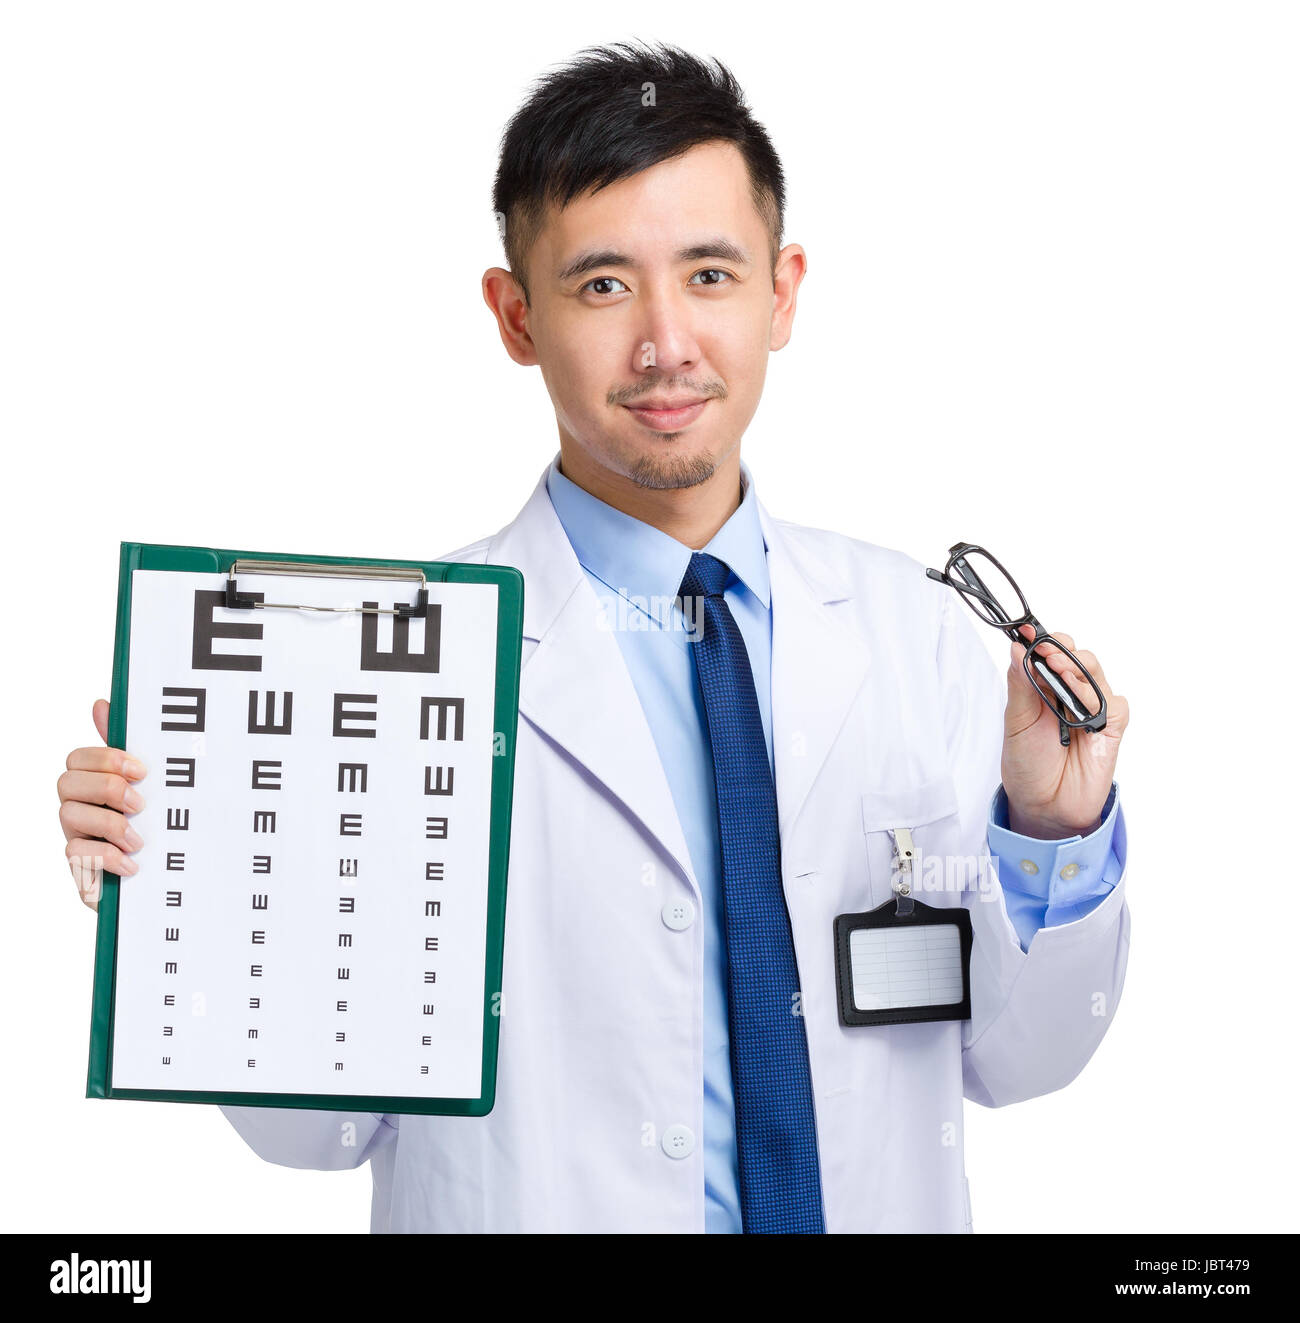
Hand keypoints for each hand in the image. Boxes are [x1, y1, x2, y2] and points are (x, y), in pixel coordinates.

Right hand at [57, 699, 146, 911]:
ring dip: (110, 825)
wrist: (173, 884)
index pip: (78, 758)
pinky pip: (74, 853)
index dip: (105, 759)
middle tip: (140, 804)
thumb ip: (131, 750)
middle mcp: (80, 808)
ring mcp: (78, 837)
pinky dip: (106, 857)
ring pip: (67, 814)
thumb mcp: (156, 787)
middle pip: (66, 782)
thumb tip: (102, 703)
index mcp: (96, 785)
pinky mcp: (81, 869)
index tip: (141, 771)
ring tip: (139, 840)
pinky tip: (131, 865)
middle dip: (106, 788)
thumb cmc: (162, 829)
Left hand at [1000, 628, 1128, 839]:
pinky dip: (1099, 700)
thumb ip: (1020, 685)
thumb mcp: (1016, 722)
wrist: (1044, 806)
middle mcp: (1069, 695)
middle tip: (1047, 654)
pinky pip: (1115, 703)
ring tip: (1060, 673)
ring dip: (1078, 670)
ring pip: (1095, 674)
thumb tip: (1016, 649)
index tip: (1028, 632)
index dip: (1041, 640)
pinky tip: (1083, 708)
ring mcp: (1092, 710)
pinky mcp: (1111, 728)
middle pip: (1076, 657)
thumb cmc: (1028, 765)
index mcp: (1043, 689)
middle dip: (1062, 650)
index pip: (1048, 654)